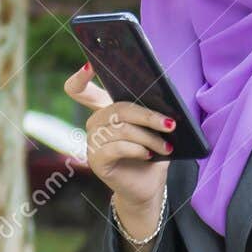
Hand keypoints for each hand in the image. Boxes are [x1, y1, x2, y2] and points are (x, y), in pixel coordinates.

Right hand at [64, 63, 173, 218]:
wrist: (148, 186)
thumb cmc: (152, 153)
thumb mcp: (154, 129)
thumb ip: (152, 112)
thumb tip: (164, 100)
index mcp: (106, 111)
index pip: (81, 91)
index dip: (80, 78)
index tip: (89, 64)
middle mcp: (94, 124)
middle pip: (117, 110)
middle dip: (148, 116)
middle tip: (171, 124)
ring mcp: (92, 142)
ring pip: (121, 130)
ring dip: (149, 138)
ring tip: (167, 147)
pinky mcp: (96, 160)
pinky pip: (116, 147)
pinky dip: (137, 149)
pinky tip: (149, 155)